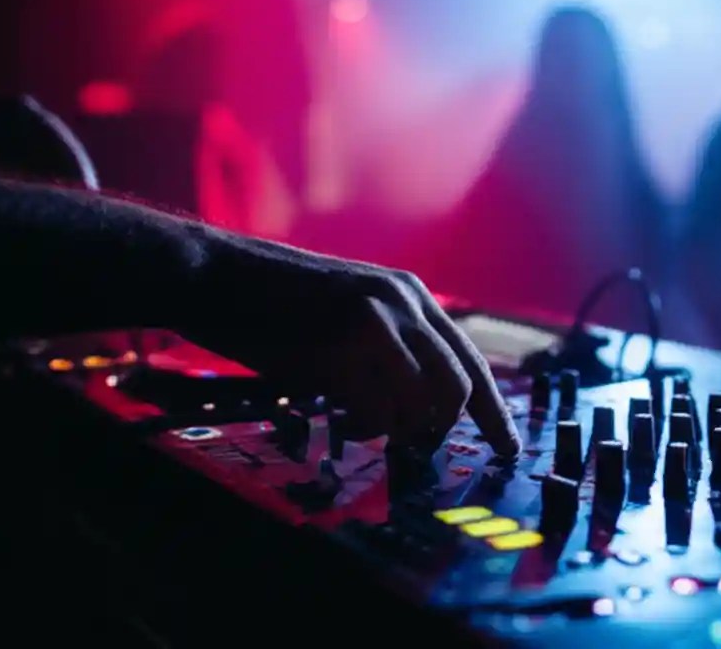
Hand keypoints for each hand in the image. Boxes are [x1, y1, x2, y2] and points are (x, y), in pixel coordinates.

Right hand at [178, 230, 519, 455]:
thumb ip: (386, 355)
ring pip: (424, 401)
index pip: (470, 361)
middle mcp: (405, 302)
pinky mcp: (345, 338)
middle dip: (439, 429)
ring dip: (397, 430)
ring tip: (358, 424)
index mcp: (411, 296)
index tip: (507, 446)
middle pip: (458, 387)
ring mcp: (378, 317)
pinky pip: (380, 407)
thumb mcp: (347, 320)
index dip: (492, 410)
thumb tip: (415, 413)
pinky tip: (339, 419)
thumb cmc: (271, 306)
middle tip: (411, 446)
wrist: (213, 275)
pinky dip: (365, 426)